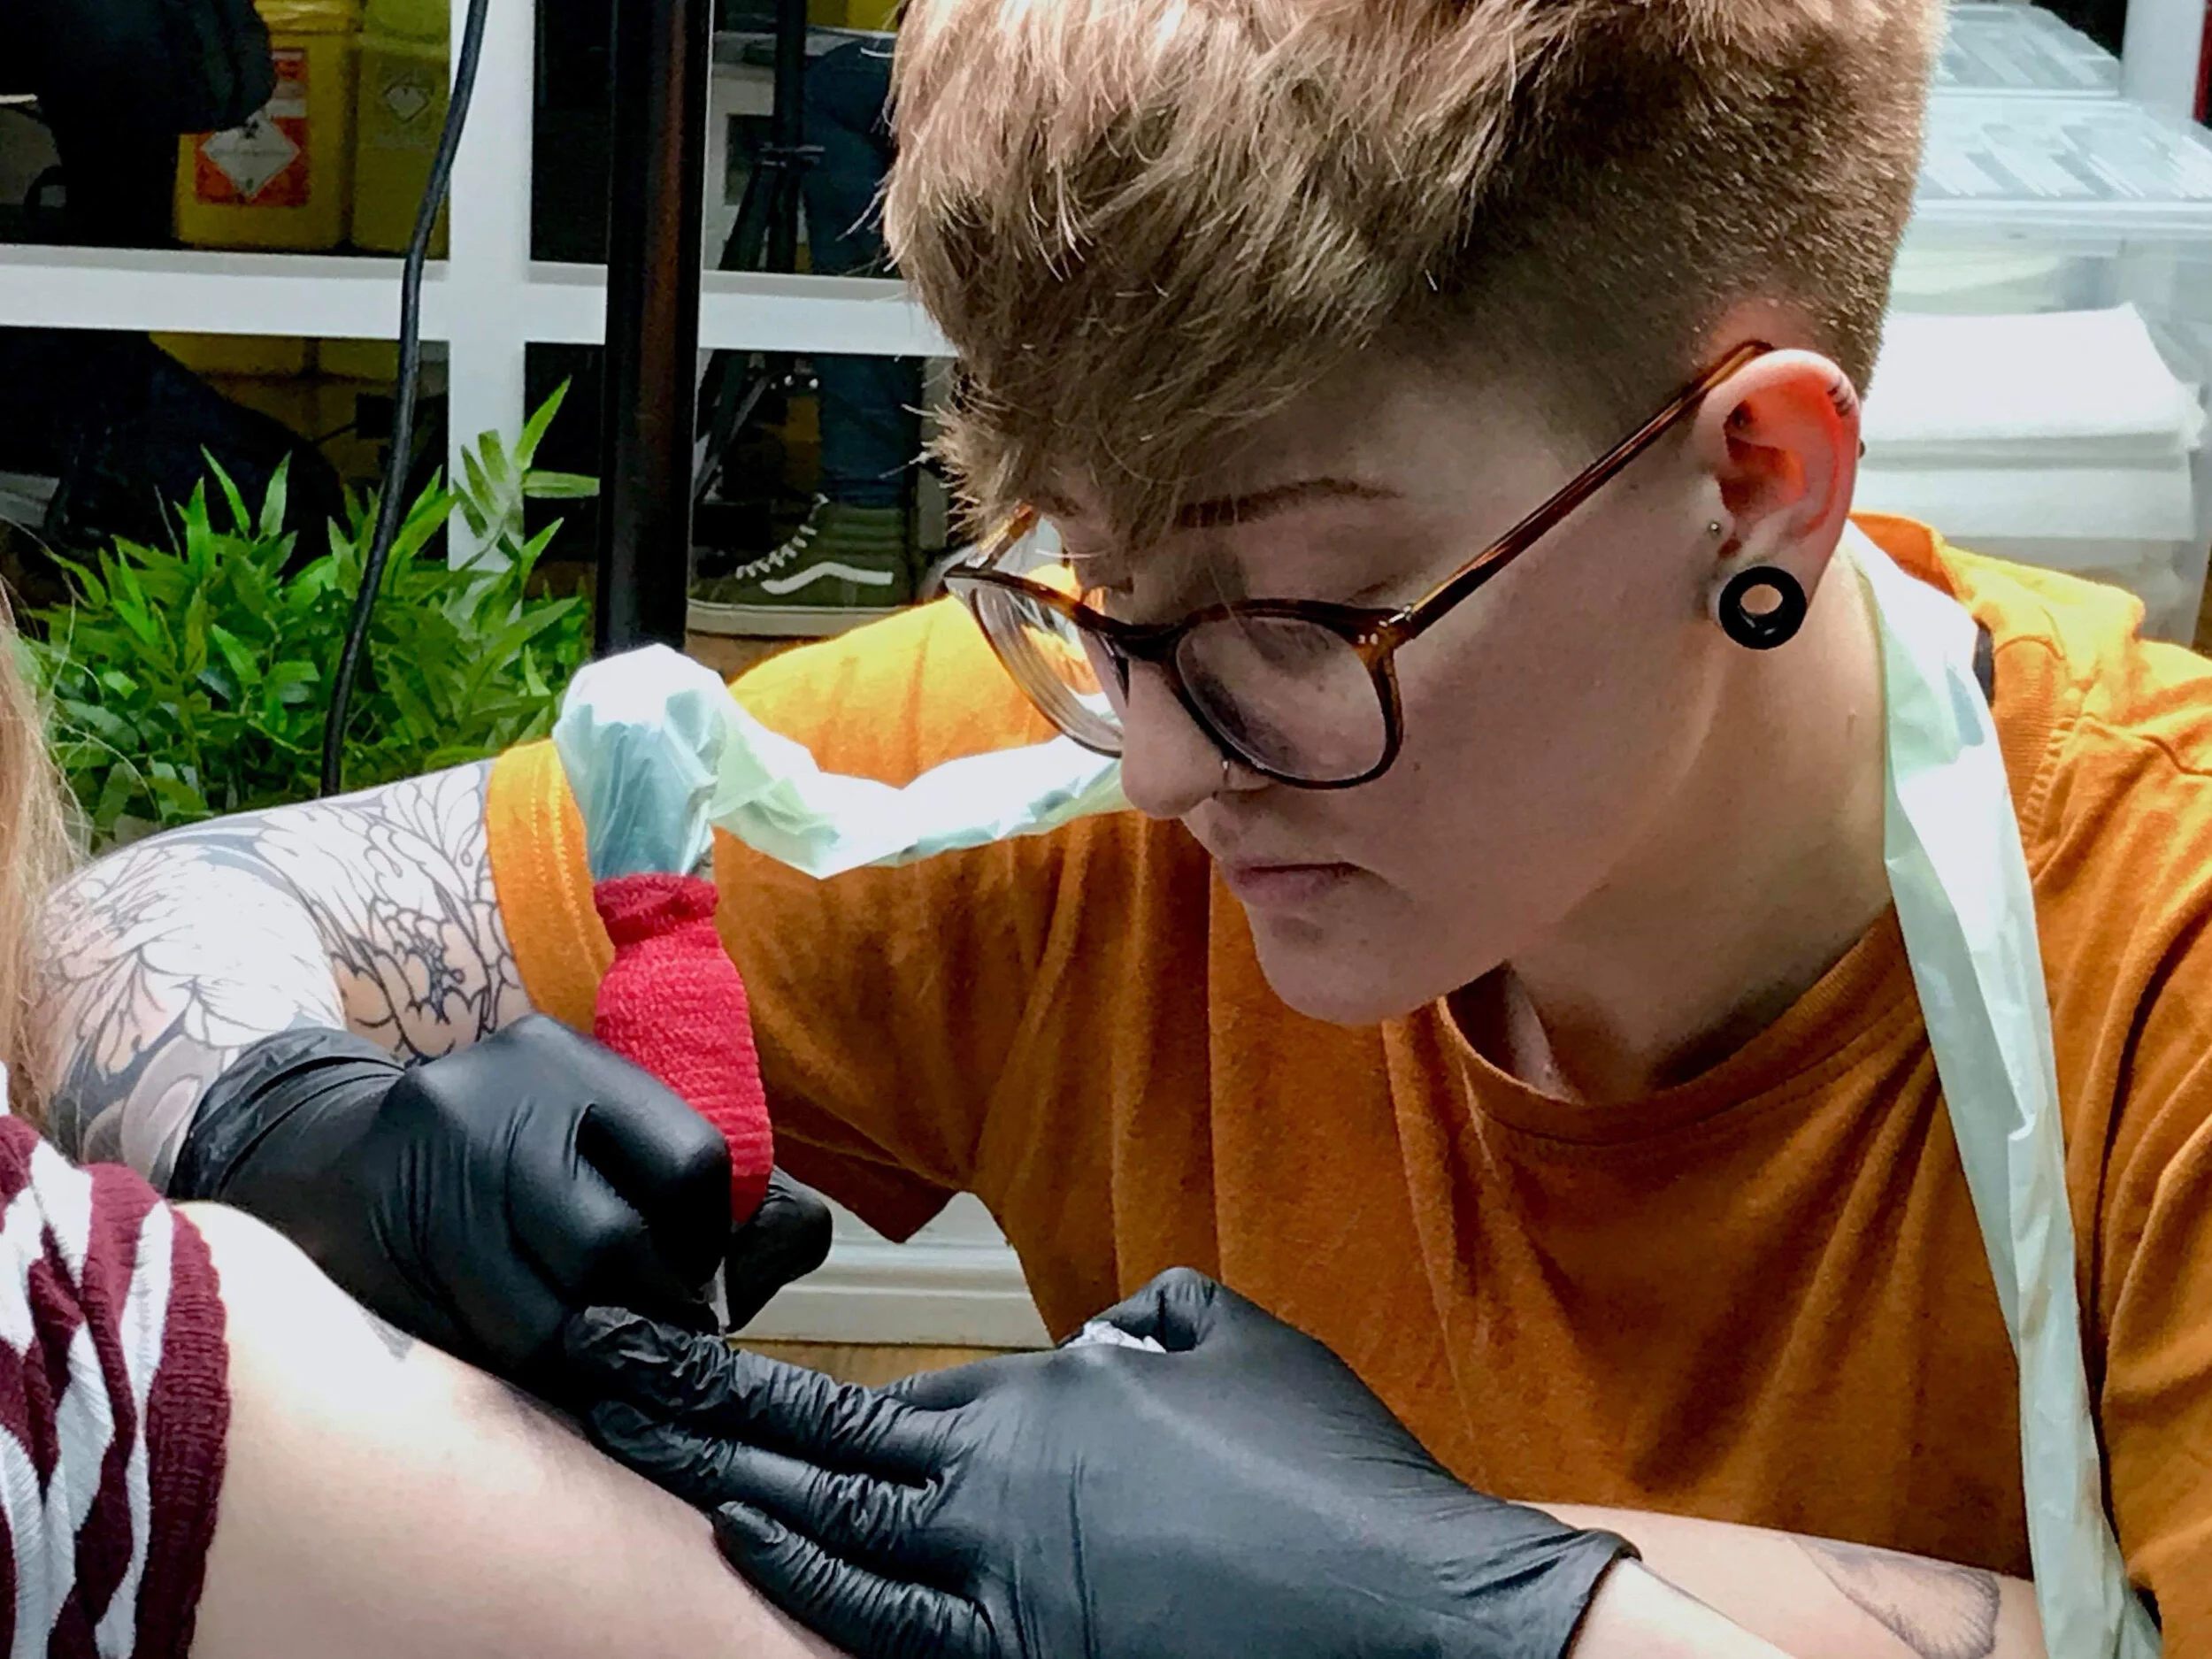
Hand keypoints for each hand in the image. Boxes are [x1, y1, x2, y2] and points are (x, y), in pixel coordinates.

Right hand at [172, 1017, 818, 1382]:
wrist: (315, 1159)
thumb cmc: (492, 1167)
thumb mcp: (587, 1140)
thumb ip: (697, 1191)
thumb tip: (802, 1238)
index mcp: (568, 1060)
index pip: (692, 1161)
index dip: (707, 1241)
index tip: (696, 1275)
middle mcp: (499, 1098)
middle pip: (621, 1245)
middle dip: (656, 1311)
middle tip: (660, 1339)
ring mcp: (432, 1171)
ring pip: (558, 1307)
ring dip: (603, 1356)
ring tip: (611, 1360)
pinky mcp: (386, 1247)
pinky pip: (492, 1343)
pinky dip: (540, 1370)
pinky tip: (546, 1365)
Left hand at [567, 1267, 1635, 1658]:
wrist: (1400, 1601)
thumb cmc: (1324, 1471)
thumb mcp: (1230, 1340)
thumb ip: (1145, 1324)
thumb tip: (1102, 1344)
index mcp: (1040, 1400)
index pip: (865, 1392)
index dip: (754, 1369)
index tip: (668, 1340)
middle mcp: (993, 1475)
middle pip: (805, 1437)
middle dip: (684, 1398)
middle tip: (587, 1360)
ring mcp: (997, 1567)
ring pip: (820, 1515)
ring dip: (712, 1474)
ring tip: (623, 1435)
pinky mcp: (1024, 1646)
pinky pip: (879, 1613)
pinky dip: (801, 1572)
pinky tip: (738, 1539)